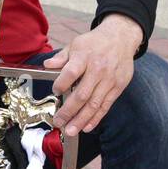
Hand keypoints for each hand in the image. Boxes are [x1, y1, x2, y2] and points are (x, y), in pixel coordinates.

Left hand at [41, 15, 142, 136]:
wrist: (121, 37)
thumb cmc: (94, 43)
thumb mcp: (76, 44)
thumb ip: (61, 57)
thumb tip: (47, 65)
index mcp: (84, 57)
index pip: (70, 73)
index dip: (61, 85)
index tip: (55, 91)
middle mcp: (98, 70)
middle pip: (82, 94)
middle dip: (68, 111)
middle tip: (58, 122)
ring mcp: (109, 80)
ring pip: (94, 104)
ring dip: (81, 120)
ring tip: (70, 131)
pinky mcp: (118, 87)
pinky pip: (106, 106)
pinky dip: (96, 118)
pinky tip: (86, 127)